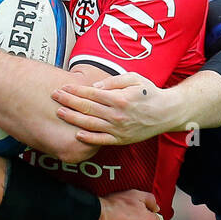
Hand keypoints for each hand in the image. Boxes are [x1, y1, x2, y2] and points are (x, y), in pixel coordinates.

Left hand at [52, 72, 177, 145]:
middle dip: (68, 102)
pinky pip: (102, 140)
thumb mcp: (135, 79)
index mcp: (120, 98)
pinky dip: (89, 138)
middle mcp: (117, 114)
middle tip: (54, 96)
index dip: (75, 90)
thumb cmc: (149, 93)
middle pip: (87, 108)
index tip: (63, 87)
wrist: (166, 113)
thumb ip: (114, 81)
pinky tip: (77, 134)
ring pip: (91, 124)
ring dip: (73, 118)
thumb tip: (94, 87)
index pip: (91, 94)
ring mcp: (119, 128)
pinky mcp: (121, 139)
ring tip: (60, 113)